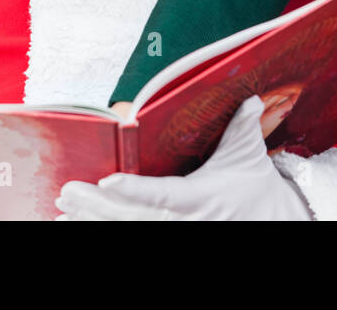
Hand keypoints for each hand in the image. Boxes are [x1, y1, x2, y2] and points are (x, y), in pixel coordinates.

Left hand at [55, 96, 311, 220]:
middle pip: (134, 219)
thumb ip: (242, 127)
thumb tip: (247, 99)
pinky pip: (135, 235)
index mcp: (201, 198)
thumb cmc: (253, 186)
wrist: (273, 220)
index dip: (135, 190)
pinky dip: (105, 228)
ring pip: (130, 231)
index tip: (109, 180)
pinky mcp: (175, 237)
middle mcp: (186, 221)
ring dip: (94, 221)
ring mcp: (180, 233)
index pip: (163, 195)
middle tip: (67, 192)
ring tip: (63, 211)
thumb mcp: (248, 156)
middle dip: (98, 207)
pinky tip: (80, 223)